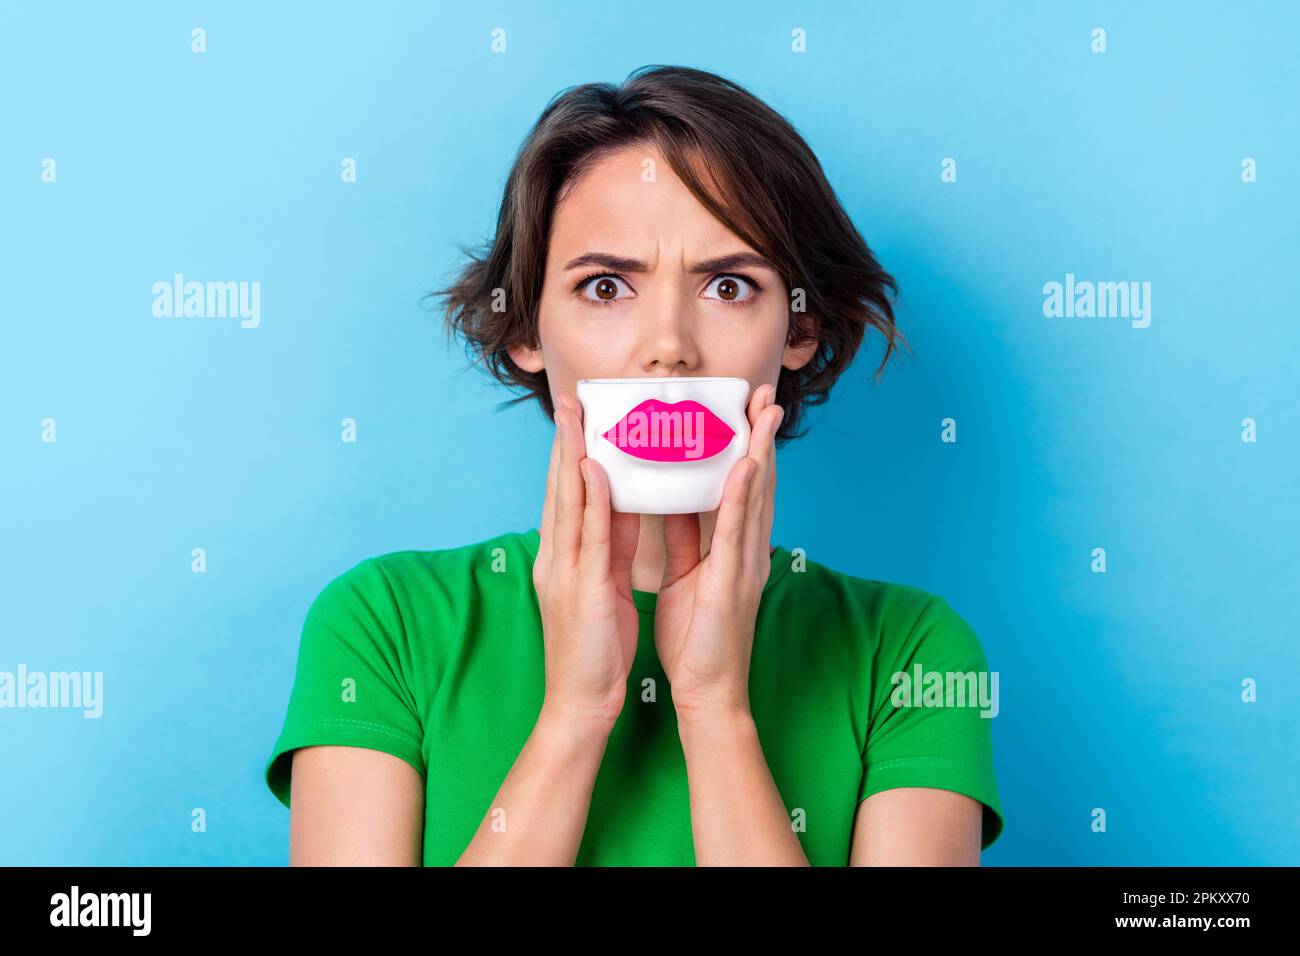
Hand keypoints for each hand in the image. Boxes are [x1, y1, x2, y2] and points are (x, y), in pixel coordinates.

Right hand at [532, 391, 641, 728]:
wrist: (581, 703)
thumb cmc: (596, 649)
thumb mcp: (607, 587)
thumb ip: (614, 546)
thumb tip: (627, 506)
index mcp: (566, 557)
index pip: (569, 495)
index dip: (572, 452)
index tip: (580, 415)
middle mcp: (558, 557)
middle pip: (561, 488)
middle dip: (566, 441)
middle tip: (571, 398)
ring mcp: (565, 570)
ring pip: (568, 501)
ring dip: (571, 454)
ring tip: (576, 414)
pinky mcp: (581, 588)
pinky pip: (588, 535)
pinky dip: (589, 498)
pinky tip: (591, 466)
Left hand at [653, 383, 782, 717]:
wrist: (705, 692)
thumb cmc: (694, 639)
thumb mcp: (684, 575)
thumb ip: (682, 537)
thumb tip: (671, 500)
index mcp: (729, 548)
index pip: (737, 485)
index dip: (743, 444)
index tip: (743, 406)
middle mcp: (744, 549)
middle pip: (755, 481)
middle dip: (759, 435)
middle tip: (763, 392)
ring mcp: (745, 564)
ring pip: (754, 496)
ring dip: (761, 450)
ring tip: (764, 410)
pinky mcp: (734, 581)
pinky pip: (736, 531)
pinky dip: (742, 496)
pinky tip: (747, 464)